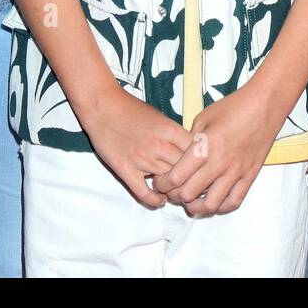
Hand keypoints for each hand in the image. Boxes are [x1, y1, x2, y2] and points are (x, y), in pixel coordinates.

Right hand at [85, 86, 194, 209]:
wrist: (103, 106)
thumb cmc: (131, 108)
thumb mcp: (159, 116)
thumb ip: (174, 134)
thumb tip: (189, 150)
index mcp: (169, 130)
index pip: (196, 153)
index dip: (203, 163)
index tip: (205, 169)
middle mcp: (159, 146)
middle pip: (186, 170)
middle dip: (192, 179)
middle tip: (195, 185)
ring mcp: (142, 160)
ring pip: (168, 183)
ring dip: (174, 190)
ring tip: (178, 193)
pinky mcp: (125, 170)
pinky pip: (144, 193)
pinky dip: (155, 200)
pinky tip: (160, 201)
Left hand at [151, 85, 282, 216]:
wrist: (264, 106)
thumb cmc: (233, 107)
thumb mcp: (203, 117)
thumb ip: (190, 140)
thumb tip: (181, 158)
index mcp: (204, 147)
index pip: (176, 177)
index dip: (163, 184)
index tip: (160, 182)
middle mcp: (219, 163)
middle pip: (189, 194)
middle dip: (175, 196)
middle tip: (172, 191)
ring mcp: (236, 173)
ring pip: (211, 205)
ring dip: (196, 206)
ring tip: (190, 201)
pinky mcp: (249, 177)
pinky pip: (233, 202)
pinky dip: (220, 207)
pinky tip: (213, 200)